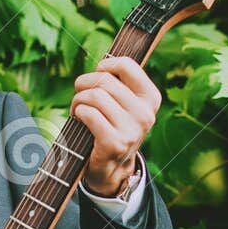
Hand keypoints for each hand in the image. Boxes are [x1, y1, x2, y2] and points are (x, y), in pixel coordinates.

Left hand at [71, 55, 160, 195]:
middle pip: (104, 80)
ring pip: (95, 96)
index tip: (97, 73)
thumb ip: (120, 82)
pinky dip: (78, 113)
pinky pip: (89, 113)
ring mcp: (131, 129)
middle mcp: (145, 113)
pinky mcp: (114, 142)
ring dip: (78, 100)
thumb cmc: (113, 127)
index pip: (127, 65)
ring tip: (77, 108)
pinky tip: (78, 119)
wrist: (111, 167)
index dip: (105, 65)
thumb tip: (104, 61)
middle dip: (84, 84)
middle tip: (79, 93)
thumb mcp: (124, 104)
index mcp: (151, 98)